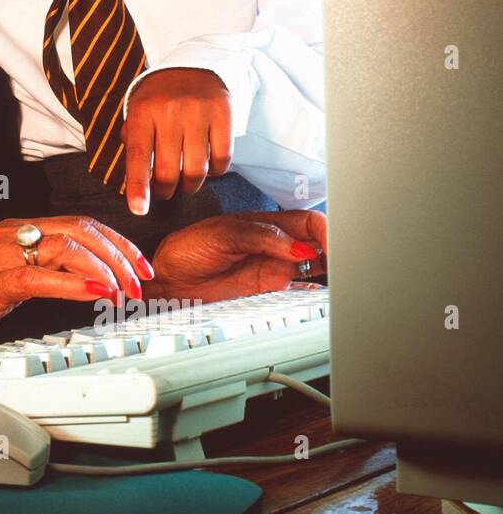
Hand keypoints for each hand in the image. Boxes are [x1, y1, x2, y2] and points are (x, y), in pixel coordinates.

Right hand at [0, 217, 153, 348]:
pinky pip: (39, 277)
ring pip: (64, 248)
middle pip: (79, 231)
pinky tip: (93, 292)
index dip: (116, 243)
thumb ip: (51, 266)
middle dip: (117, 255)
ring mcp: (1, 256)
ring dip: (102, 270)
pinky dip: (72, 284)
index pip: (80, 224)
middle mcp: (13, 234)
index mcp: (20, 228)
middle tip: (136, 282)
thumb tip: (94, 275)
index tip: (138, 264)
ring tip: (119, 291)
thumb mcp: (17, 271)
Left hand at [122, 68, 232, 215]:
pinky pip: (222, 158)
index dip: (138, 187)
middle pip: (169, 171)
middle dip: (166, 191)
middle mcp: (170, 112)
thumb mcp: (137, 112)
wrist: (192, 65)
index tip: (138, 210)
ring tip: (185, 183)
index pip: (139, 157)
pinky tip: (208, 167)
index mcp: (142, 113)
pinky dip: (215, 172)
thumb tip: (134, 180)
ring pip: (197, 170)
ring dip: (190, 186)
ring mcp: (198, 112)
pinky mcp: (224, 113)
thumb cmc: (159, 98)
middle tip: (165, 192)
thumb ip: (133, 143)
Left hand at [149, 209, 326, 303]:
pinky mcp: (268, 289)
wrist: (169, 279)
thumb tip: (298, 247)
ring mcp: (274, 266)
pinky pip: (300, 288)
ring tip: (340, 276)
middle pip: (319, 243)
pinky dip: (315, 290)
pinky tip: (322, 291)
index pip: (309, 222)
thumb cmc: (188, 249)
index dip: (327, 230)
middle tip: (344, 262)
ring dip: (330, 270)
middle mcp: (275, 244)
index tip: (334, 243)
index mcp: (266, 223)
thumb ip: (263, 238)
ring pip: (315, 265)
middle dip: (336, 249)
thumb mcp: (223, 234)